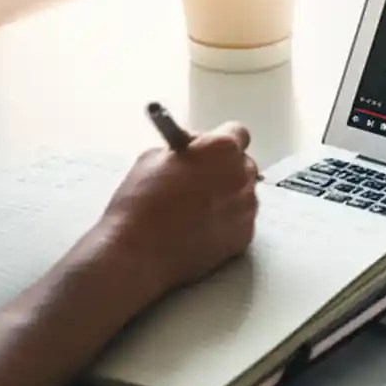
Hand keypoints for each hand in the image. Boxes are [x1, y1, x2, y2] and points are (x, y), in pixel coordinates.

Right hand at [100, 122, 258, 297]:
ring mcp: (247, 207)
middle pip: (243, 164)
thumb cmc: (141, 202)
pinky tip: (200, 228)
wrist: (138, 252)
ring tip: (195, 210)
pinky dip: (226, 222)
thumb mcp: (153, 157)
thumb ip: (183, 149)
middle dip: (224, 169)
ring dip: (226, 196)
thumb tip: (193, 151)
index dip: (220, 142)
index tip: (207, 151)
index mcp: (222, 148)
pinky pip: (240, 220)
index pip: (238, 133)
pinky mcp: (244, 236)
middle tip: (198, 181)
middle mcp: (242, 175)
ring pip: (243, 193)